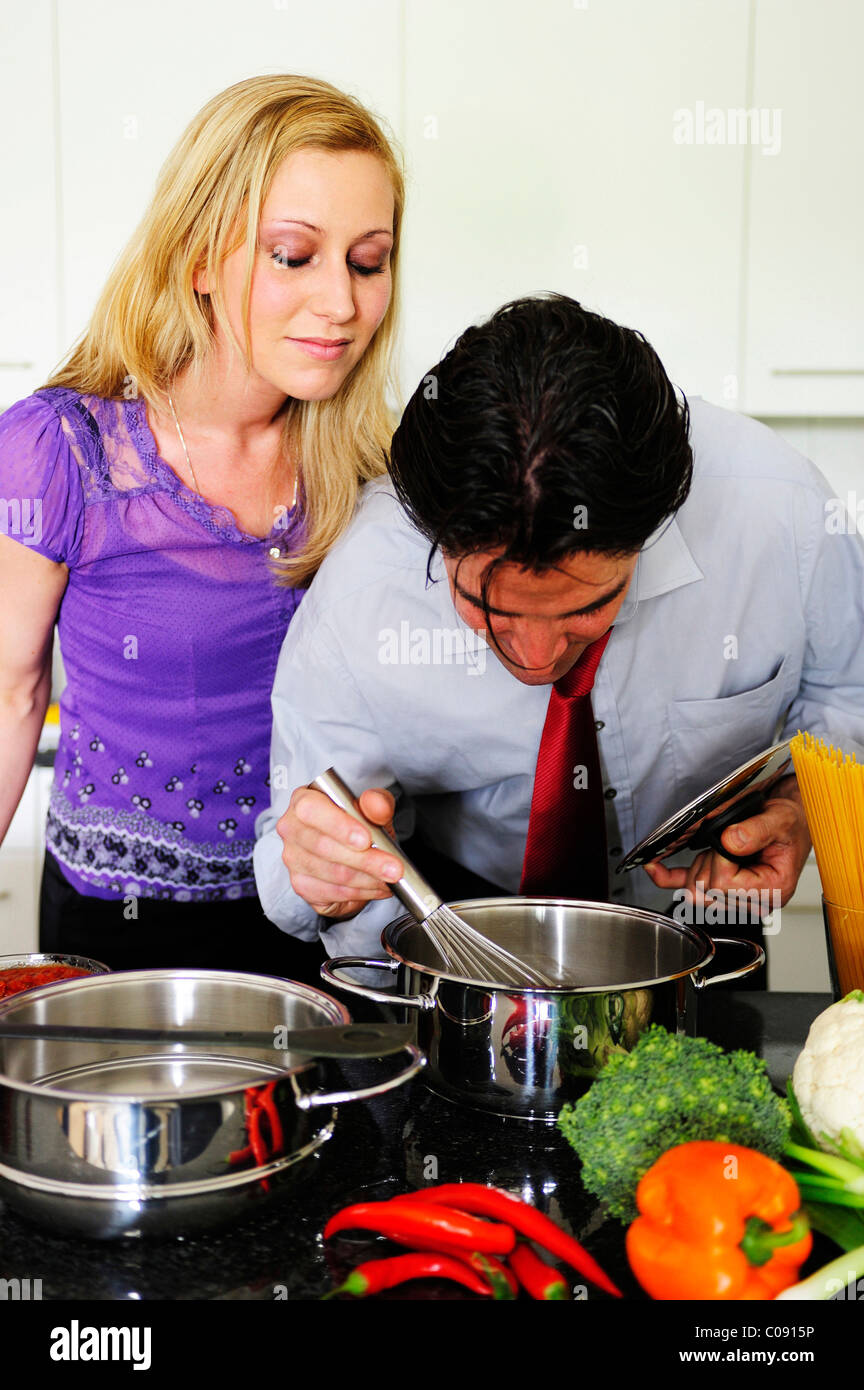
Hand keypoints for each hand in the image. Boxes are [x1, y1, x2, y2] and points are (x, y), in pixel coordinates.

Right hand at [276, 785, 403, 920]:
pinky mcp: (301, 885)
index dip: (339, 825)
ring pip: (333, 873)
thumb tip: (378, 805)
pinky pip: (333, 893)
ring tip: (390, 878)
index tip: (366, 839)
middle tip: (393, 868)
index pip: (312, 810)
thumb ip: (376, 803)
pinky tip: (376, 887)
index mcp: (303, 800)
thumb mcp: (371, 809)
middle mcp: (292, 829)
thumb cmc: (356, 824)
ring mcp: (293, 859)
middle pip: (324, 847)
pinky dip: (361, 893)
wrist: (352, 852)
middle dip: (365, 860)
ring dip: (368, 879)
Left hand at [642, 776, 811, 909]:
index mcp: (773, 891)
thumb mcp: (780, 819)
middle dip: (708, 862)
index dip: (720, 858)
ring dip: (700, 866)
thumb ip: (756, 830)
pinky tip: (654, 867)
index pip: (723, 884)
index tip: (733, 840)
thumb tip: (731, 840)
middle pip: (704, 892)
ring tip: (723, 849)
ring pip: (693, 893)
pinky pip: (683, 888)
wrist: (791, 822)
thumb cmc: (790, 824)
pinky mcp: (720, 891)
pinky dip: (666, 878)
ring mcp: (735, 900)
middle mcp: (754, 902)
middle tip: (728, 842)